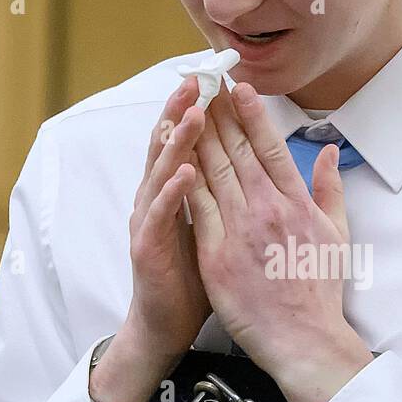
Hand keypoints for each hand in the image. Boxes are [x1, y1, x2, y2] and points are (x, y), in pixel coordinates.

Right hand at [102, 79, 209, 400]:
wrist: (168, 323)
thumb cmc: (199, 276)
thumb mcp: (221, 226)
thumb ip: (232, 191)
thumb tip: (255, 160)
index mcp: (181, 191)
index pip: (192, 141)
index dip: (204, 110)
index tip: (221, 79)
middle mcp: (160, 198)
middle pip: (170, 145)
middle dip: (184, 110)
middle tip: (198, 78)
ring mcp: (150, 220)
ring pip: (161, 171)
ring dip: (175, 142)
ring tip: (191, 113)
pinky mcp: (147, 247)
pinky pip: (159, 215)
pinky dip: (170, 192)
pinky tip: (183, 172)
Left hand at [185, 81, 371, 401]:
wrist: (304, 339)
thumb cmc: (320, 291)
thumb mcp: (337, 234)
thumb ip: (330, 188)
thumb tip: (329, 152)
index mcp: (296, 203)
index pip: (270, 147)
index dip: (251, 114)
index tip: (237, 87)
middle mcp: (267, 210)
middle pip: (236, 152)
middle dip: (217, 115)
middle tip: (202, 84)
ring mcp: (240, 231)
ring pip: (211, 173)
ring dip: (195, 138)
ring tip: (182, 109)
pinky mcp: (216, 255)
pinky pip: (195, 210)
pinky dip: (183, 180)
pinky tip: (171, 157)